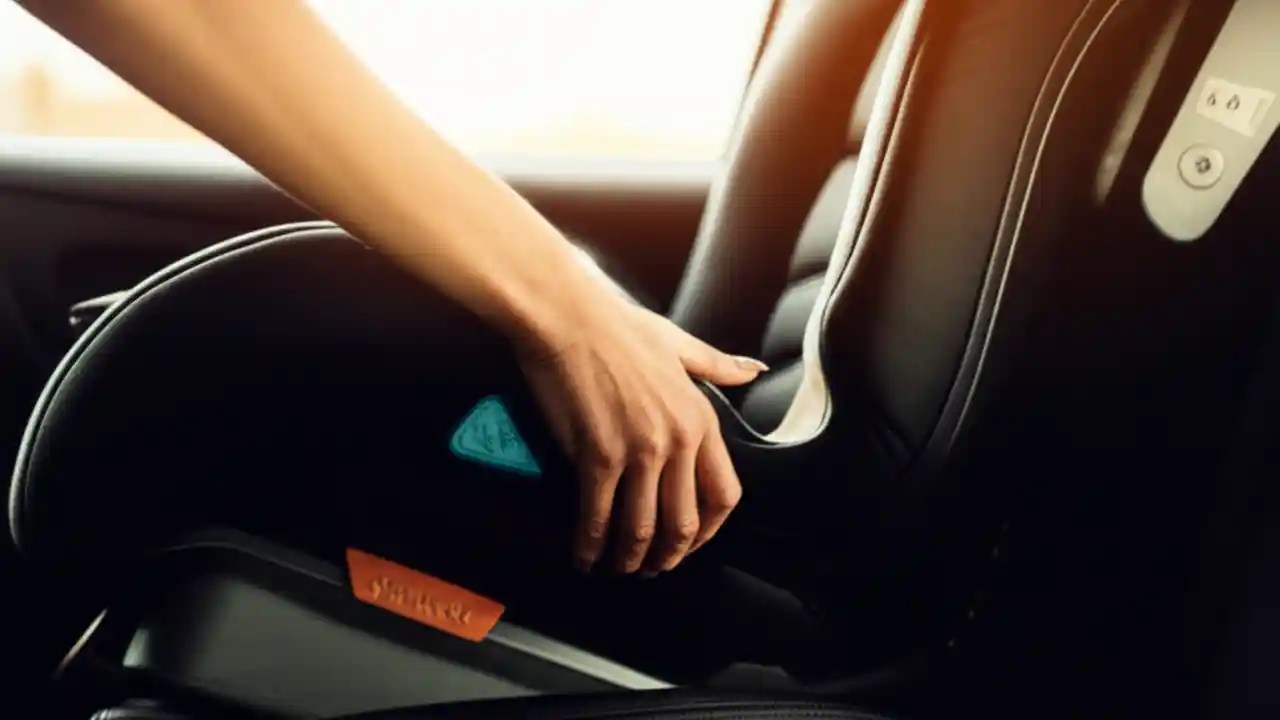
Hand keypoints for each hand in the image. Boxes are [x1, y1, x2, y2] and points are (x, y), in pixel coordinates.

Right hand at [517, 297, 765, 575]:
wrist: (567, 317)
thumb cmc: (618, 326)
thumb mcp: (679, 344)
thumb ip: (718, 364)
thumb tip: (753, 369)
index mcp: (701, 418)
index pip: (723, 495)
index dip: (709, 533)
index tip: (690, 545)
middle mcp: (677, 441)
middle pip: (683, 524)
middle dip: (667, 557)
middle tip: (650, 568)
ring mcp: (638, 452)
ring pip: (641, 529)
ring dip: (628, 559)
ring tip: (615, 567)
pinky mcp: (597, 456)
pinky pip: (597, 517)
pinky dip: (589, 545)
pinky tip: (582, 556)